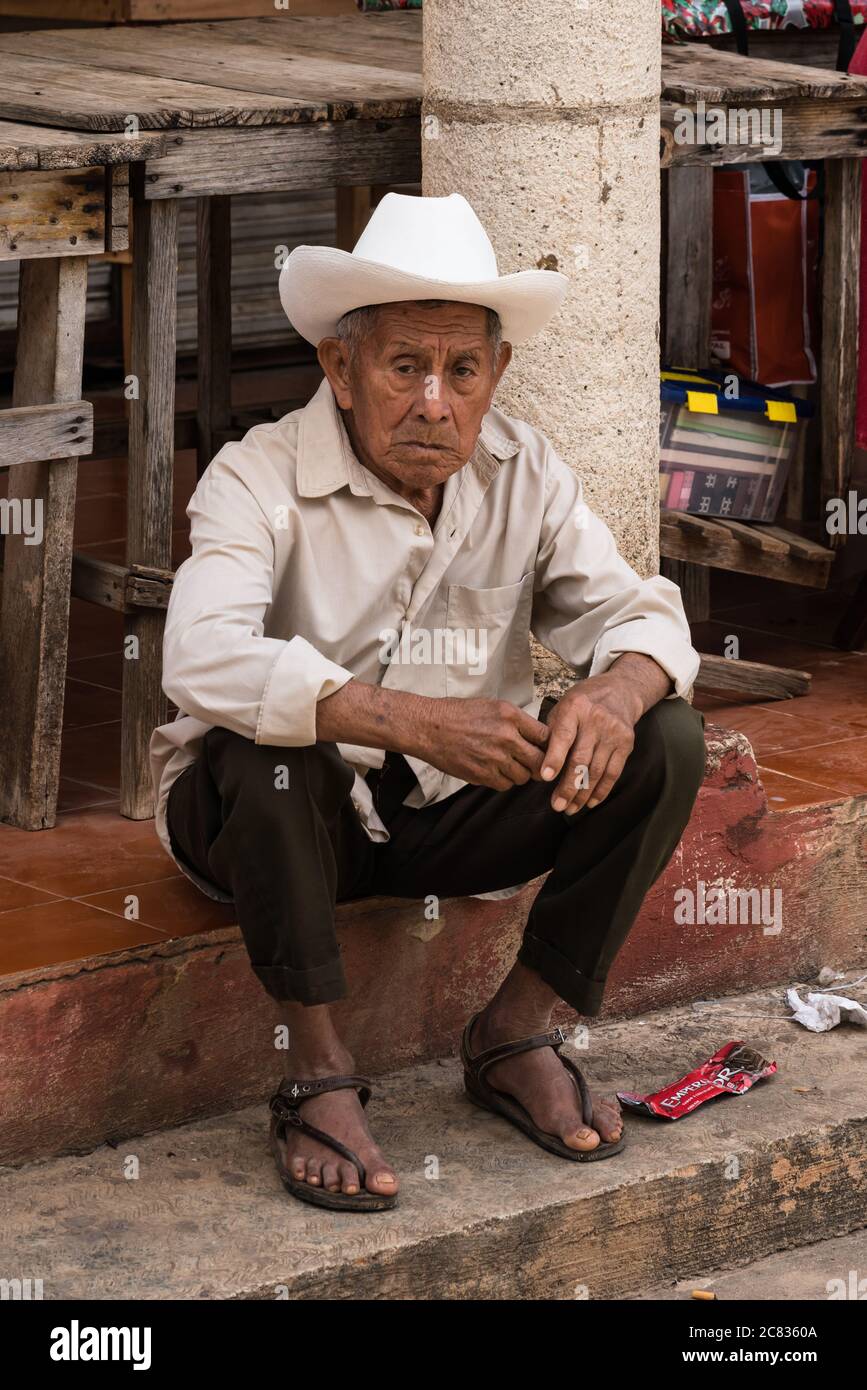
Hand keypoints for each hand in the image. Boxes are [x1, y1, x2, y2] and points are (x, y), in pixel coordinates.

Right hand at [419, 696, 549, 790]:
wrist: (429, 727)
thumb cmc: (458, 714)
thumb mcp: (492, 706)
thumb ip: (516, 722)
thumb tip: (538, 738)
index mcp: (510, 716)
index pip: (545, 736)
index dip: (548, 746)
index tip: (545, 750)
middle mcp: (506, 736)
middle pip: (539, 761)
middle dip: (539, 765)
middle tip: (534, 765)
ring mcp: (494, 757)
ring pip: (523, 776)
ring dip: (519, 774)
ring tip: (508, 766)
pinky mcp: (482, 774)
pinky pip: (505, 785)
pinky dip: (503, 781)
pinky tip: (494, 771)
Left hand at [539, 673, 643, 814]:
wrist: (620, 691)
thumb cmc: (583, 702)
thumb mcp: (563, 707)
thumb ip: (551, 733)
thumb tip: (537, 764)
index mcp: (575, 708)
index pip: (563, 736)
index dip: (554, 758)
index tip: (545, 777)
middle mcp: (596, 720)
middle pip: (581, 759)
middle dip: (568, 786)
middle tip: (557, 805)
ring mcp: (613, 733)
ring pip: (597, 770)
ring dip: (583, 794)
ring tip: (570, 808)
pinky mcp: (626, 744)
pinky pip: (614, 773)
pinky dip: (602, 790)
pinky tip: (590, 802)